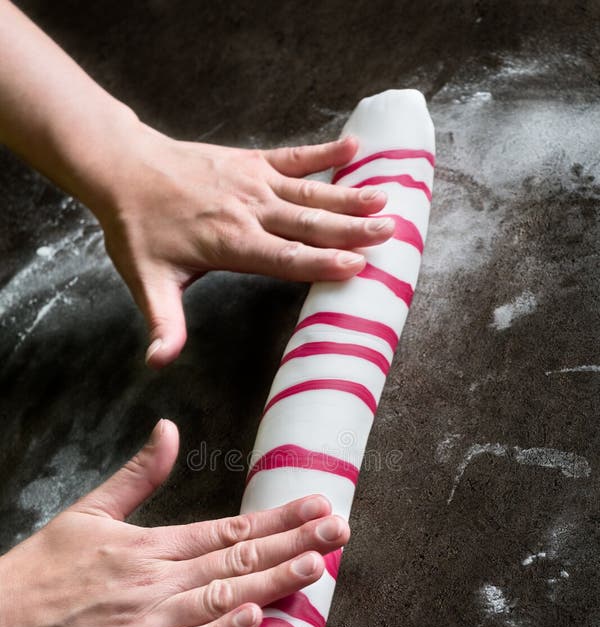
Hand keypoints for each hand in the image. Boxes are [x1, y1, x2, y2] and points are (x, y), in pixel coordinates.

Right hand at [0, 420, 348, 626]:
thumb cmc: (42, 572)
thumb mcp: (89, 512)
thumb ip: (136, 475)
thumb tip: (168, 431)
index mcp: (152, 546)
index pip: (230, 529)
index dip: (279, 520)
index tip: (319, 506)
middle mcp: (157, 578)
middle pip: (236, 559)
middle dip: (295, 544)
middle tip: (341, 530)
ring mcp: (146, 620)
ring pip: (220, 597)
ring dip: (271, 581)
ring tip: (317, 565)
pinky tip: (253, 619)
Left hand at [96, 127, 392, 367]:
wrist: (123, 169)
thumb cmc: (138, 229)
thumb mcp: (147, 281)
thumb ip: (164, 322)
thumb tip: (159, 361)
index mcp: (232, 244)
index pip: (285, 258)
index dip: (322, 263)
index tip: (358, 266)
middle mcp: (249, 211)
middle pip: (309, 224)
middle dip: (351, 229)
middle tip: (390, 234)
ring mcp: (253, 183)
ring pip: (309, 192)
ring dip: (349, 195)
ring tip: (386, 199)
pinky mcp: (251, 162)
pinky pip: (293, 156)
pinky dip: (323, 152)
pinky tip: (354, 147)